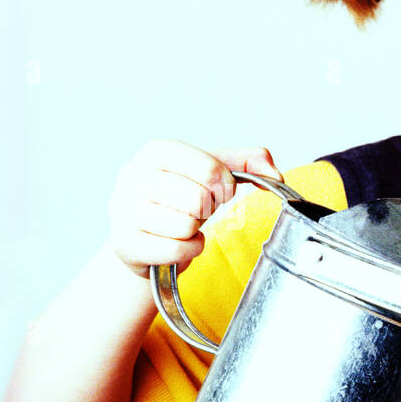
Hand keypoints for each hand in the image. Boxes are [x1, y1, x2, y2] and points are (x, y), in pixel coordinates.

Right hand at [108, 140, 282, 279]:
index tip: (220, 190)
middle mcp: (134, 176)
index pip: (211, 169)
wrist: (141, 236)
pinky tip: (179, 241)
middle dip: (207, 209)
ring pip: (185, 226)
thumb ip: (247, 163)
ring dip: (195, 230)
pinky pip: (177, 250)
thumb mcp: (209, 173)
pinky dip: (189, 250)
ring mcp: (124, 210)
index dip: (225, 186)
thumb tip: (276, 174)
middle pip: (199, 198)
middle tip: (197, 210)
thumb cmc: (178, 199)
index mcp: (157, 151)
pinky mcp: (125, 242)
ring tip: (183, 223)